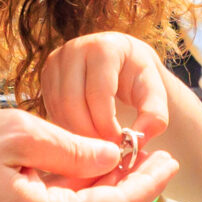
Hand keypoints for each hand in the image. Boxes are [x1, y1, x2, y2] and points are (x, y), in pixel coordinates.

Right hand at [38, 32, 171, 150]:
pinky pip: (51, 110)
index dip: (107, 124)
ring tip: (96, 148)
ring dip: (76, 135)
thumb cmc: (138, 78)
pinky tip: (84, 139)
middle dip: (89, 133)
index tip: (119, 144)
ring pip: (58, 108)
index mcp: (105, 48)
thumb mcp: (154, 93)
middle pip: (72, 102)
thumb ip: (155, 115)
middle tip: (105, 153)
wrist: (122, 63)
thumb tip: (140, 138)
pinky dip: (67, 129)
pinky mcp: (46, 76)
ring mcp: (56, 61)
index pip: (98, 93)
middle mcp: (74, 49)